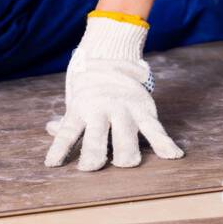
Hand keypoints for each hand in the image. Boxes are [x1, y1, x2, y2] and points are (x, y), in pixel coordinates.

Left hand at [44, 13, 183, 170]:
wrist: (113, 56)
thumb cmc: (91, 88)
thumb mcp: (77, 102)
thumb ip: (66, 121)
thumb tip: (49, 128)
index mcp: (81, 109)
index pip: (67, 132)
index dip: (59, 148)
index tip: (51, 164)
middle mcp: (102, 109)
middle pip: (96, 137)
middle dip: (93, 154)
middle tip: (91, 167)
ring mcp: (124, 110)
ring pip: (125, 135)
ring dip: (125, 153)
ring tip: (127, 164)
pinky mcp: (143, 109)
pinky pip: (155, 129)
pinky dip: (165, 142)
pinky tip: (173, 155)